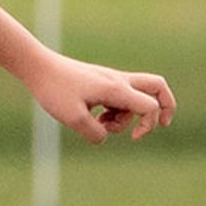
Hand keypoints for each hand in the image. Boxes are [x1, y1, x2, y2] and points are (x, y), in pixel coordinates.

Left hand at [30, 55, 174, 144]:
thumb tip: (104, 138)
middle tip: (163, 125)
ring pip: (136, 98)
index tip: (133, 137)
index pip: (149, 106)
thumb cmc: (54, 90)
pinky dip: (115, 111)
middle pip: (157, 86)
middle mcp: (118, 81)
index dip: (149, 125)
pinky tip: (95, 118)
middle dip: (166, 106)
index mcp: (116, 88)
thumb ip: (94, 133)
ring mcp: (111, 80)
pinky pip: (120, 98)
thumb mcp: (72, 118)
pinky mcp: (101, 82)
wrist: (38, 67)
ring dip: (126, 117)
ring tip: (101, 124)